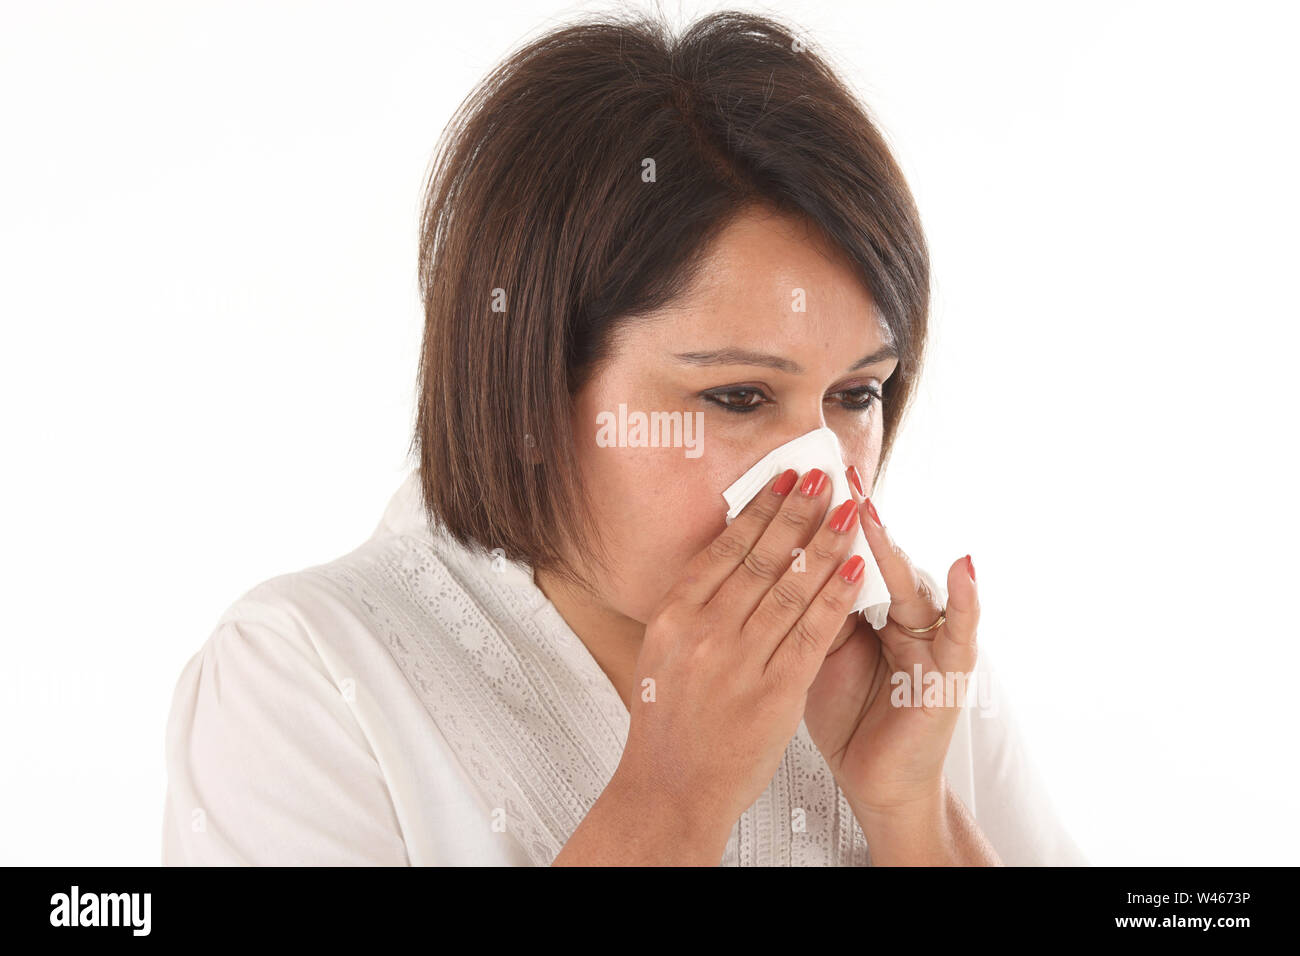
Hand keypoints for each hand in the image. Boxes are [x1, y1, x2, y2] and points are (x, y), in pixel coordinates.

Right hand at [609, 467, 869, 855]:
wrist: (670, 788)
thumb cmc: (667, 725)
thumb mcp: (662, 654)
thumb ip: (693, 608)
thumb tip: (724, 559)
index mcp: (674, 617)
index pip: (723, 549)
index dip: (759, 510)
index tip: (782, 480)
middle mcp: (704, 632)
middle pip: (760, 558)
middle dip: (797, 512)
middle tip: (822, 477)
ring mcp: (740, 660)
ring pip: (791, 587)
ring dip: (824, 542)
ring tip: (847, 509)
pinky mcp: (775, 691)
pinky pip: (812, 632)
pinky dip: (834, 596)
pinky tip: (853, 568)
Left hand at [803, 469, 979, 820]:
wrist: (877, 781)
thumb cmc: (846, 715)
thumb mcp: (811, 654)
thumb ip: (801, 609)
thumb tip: (761, 559)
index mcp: (860, 610)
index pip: (840, 557)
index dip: (819, 523)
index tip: (794, 478)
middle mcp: (899, 616)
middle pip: (875, 561)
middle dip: (853, 520)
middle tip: (834, 475)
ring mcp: (929, 640)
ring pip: (911, 585)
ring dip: (890, 548)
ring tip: (871, 511)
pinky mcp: (953, 672)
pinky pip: (962, 632)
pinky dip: (966, 600)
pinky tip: (965, 566)